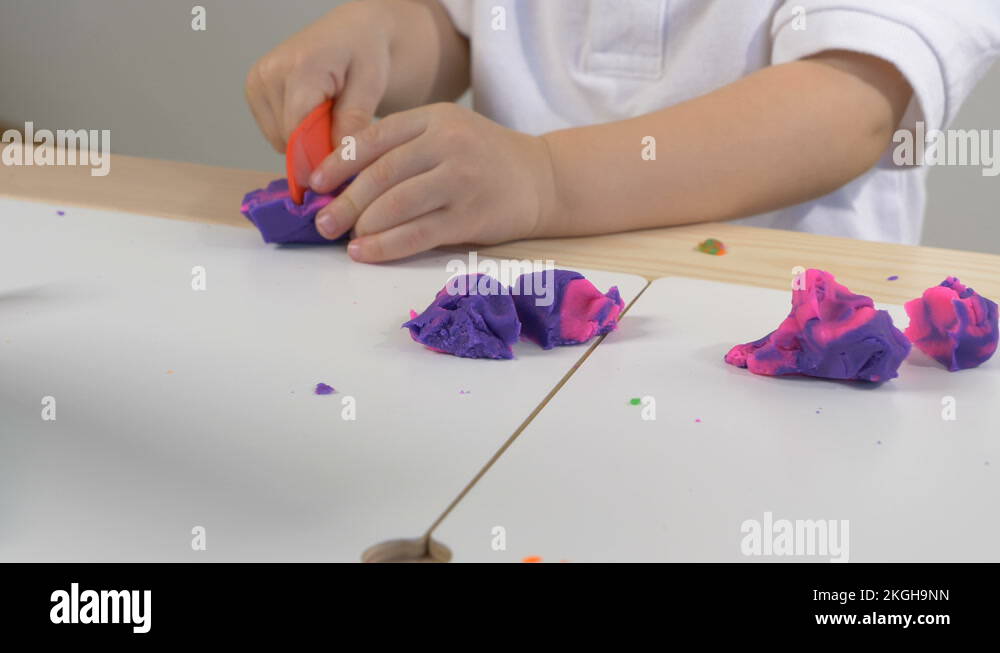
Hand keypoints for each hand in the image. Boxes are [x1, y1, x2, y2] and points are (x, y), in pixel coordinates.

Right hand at [244, 2, 392, 152]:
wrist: (350, 31)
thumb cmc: (363, 53)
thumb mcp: (371, 84)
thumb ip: (354, 120)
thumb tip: (338, 156)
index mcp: (300, 68)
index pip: (298, 132)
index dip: (321, 152)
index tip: (344, 154)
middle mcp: (269, 73)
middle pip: (288, 139)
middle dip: (317, 143)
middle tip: (341, 122)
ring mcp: (257, 81)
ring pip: (279, 140)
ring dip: (305, 137)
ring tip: (327, 110)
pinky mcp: (253, 89)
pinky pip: (274, 132)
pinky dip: (295, 130)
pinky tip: (312, 109)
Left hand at [311, 103, 557, 262]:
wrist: (544, 179)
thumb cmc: (484, 159)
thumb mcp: (447, 132)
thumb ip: (404, 146)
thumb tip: (344, 178)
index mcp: (434, 119)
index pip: (374, 138)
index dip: (338, 162)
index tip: (315, 184)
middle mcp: (447, 145)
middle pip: (381, 175)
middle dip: (345, 201)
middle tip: (323, 221)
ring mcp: (461, 181)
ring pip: (396, 206)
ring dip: (362, 226)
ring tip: (344, 239)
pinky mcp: (470, 217)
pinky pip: (417, 234)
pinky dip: (385, 246)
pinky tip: (365, 252)